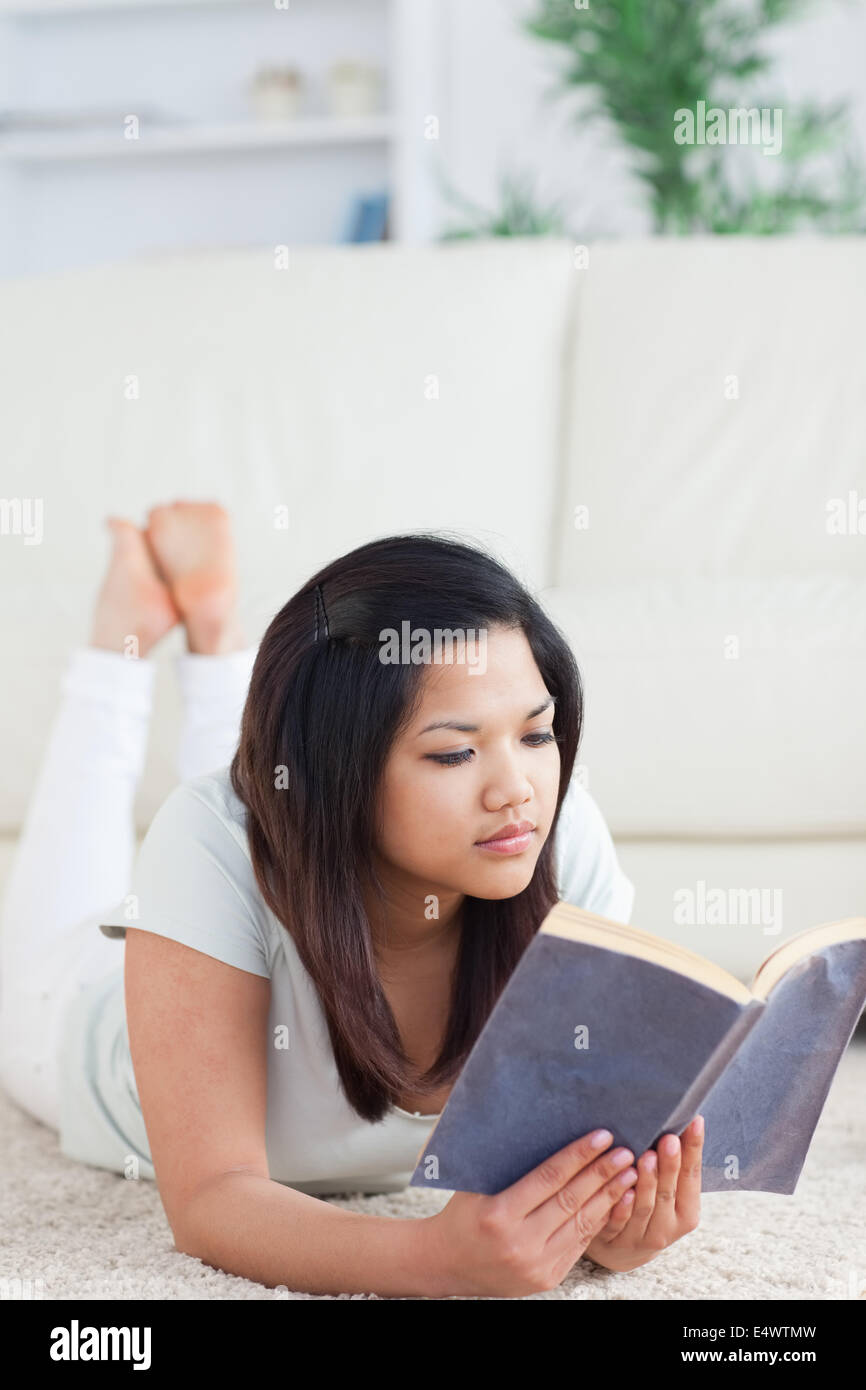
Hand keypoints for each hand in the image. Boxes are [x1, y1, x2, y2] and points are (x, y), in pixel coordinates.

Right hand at [424, 1128, 638, 1296]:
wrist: (445, 1265)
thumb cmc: (459, 1216)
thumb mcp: (470, 1184)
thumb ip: (499, 1158)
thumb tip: (525, 1115)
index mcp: (498, 1214)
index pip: (548, 1178)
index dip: (578, 1156)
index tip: (602, 1137)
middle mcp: (520, 1243)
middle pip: (571, 1200)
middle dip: (602, 1173)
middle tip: (625, 1152)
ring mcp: (536, 1265)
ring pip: (581, 1224)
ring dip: (609, 1197)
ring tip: (629, 1174)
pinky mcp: (547, 1279)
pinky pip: (579, 1245)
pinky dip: (598, 1221)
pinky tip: (613, 1202)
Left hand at [583, 1115, 703, 1272]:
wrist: (622, 1249)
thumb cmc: (650, 1207)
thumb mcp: (669, 1192)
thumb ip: (674, 1165)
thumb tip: (684, 1115)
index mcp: (687, 1213)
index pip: (692, 1177)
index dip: (693, 1150)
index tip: (694, 1122)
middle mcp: (667, 1227)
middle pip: (669, 1192)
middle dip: (669, 1165)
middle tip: (669, 1139)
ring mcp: (641, 1236)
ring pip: (645, 1207)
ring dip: (646, 1182)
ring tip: (645, 1157)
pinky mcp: (615, 1240)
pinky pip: (618, 1223)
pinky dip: (621, 1207)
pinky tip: (621, 1190)